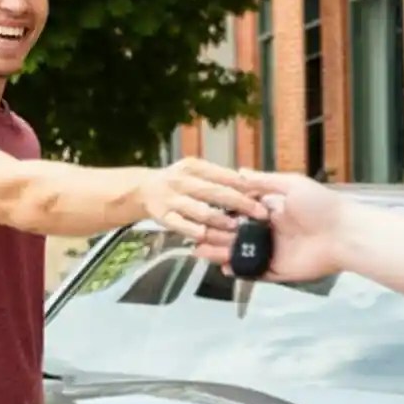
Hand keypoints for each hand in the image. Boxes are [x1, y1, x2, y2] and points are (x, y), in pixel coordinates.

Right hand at [140, 157, 269, 242]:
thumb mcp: (195, 172)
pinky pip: (181, 226)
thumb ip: (218, 177)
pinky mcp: (162, 217)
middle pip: (216, 192)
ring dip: (220, 220)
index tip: (264, 193)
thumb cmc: (177, 183)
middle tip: (260, 214)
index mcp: (195, 167)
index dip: (245, 185)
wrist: (139, 190)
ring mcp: (171, 199)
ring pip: (200, 211)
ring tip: (237, 228)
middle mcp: (182, 180)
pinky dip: (194, 231)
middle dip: (240, 203)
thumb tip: (248, 181)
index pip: (225, 175)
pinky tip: (206, 237)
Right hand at [193, 170, 344, 281]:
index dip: (221, 215)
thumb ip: (264, 182)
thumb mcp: (291, 185)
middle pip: (236, 236)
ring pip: (241, 255)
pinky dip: (241, 271)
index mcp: (272, 212)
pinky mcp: (280, 271)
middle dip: (214, 236)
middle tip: (193, 236)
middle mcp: (271, 233)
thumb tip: (239, 172)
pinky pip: (256, 273)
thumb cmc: (322, 206)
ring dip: (221, 254)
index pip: (240, 214)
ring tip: (200, 251)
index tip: (202, 213)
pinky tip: (225, 268)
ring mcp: (275, 253)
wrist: (345, 234)